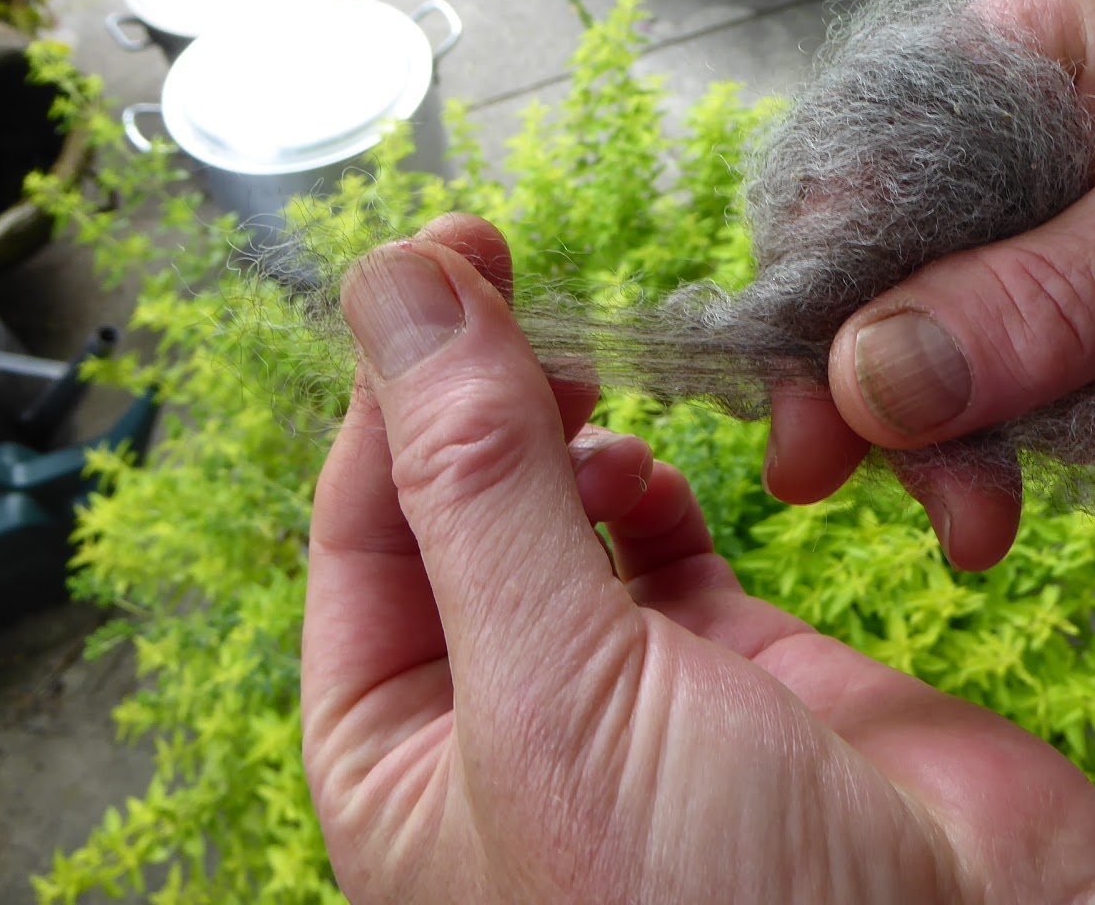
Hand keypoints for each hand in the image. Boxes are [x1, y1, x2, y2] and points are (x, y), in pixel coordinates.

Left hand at [300, 215, 1094, 904]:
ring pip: (552, 515)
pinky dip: (649, 484)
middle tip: (512, 275)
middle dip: (470, 394)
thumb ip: (474, 482)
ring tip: (589, 382)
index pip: (358, 538)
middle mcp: (499, 728)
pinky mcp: (736, 661)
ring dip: (557, 433)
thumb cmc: (727, 903)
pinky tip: (650, 460)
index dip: (388, 389)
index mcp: (403, 768)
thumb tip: (394, 290)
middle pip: (448, 513)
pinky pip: (660, 543)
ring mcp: (623, 689)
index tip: (436, 254)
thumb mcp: (554, 690)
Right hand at [768, 0, 1094, 568]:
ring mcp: (1040, 192)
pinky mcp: (1076, 261)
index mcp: (1018, 48)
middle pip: (889, 266)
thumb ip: (1038, 310)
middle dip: (915, 400)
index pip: (858, 179)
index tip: (815, 442)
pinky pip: (1021, 357)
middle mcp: (1007, 113)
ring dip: (1001, 432)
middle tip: (958, 514)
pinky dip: (1069, 422)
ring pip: (948, 330)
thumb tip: (865, 385)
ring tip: (1059, 505)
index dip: (821, 312)